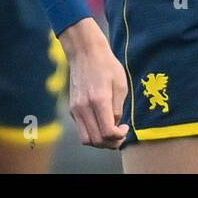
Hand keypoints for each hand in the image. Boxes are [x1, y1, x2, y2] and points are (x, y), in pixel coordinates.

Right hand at [58, 18, 129, 148]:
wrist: (85, 53)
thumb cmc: (107, 66)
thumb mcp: (121, 85)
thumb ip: (117, 108)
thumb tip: (115, 125)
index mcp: (98, 101)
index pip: (107, 132)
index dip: (119, 137)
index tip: (125, 129)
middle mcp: (83, 108)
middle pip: (95, 141)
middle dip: (110, 143)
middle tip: (120, 136)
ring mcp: (75, 109)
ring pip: (85, 139)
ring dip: (99, 141)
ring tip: (112, 134)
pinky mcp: (72, 109)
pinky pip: (81, 129)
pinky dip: (92, 132)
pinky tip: (102, 123)